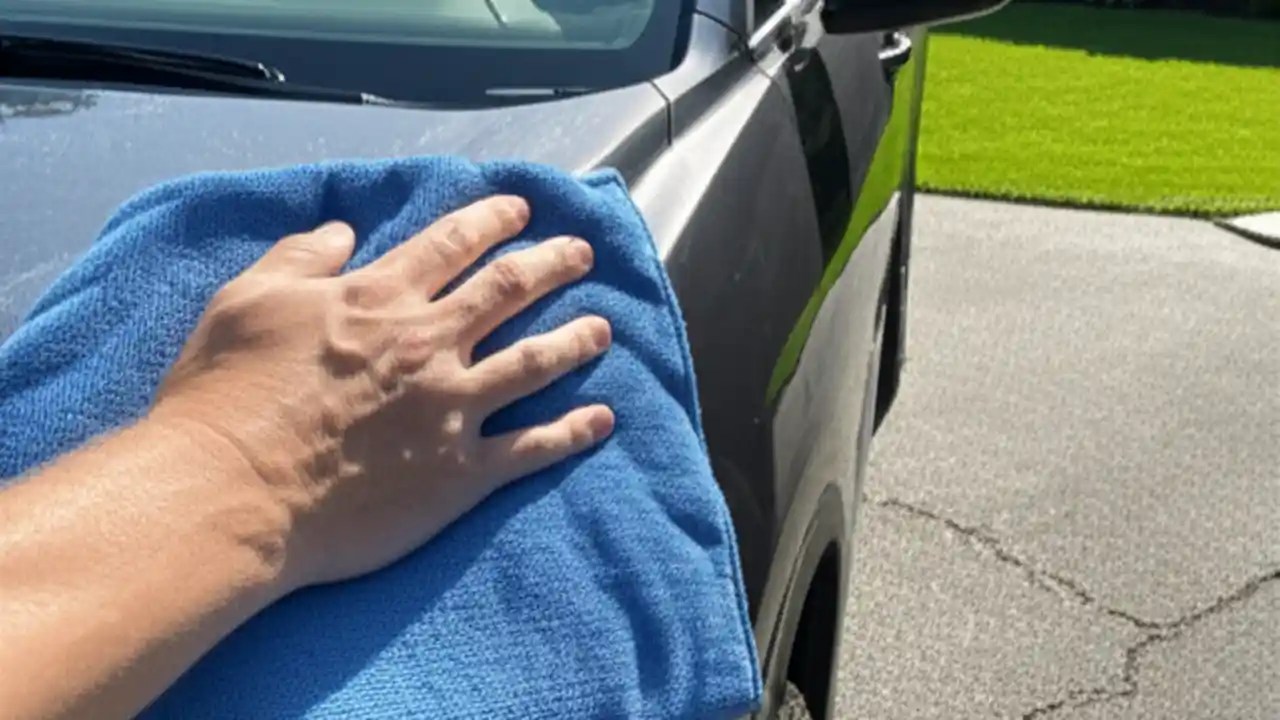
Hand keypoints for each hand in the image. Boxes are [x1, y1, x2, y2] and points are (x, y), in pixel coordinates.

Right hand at [152, 196, 614, 591]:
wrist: (231, 494)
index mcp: (379, 299)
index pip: (452, 245)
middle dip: (552, 265)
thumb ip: (298, 258)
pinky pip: (533, 446)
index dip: (492, 221)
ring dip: (575, 340)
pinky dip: (574, 432)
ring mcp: (452, 409)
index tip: (521, 211)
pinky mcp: (461, 473)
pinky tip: (603, 420)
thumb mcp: (246, 300)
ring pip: (536, 361)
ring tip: (603, 328)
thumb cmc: (226, 397)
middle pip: (508, 290)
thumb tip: (341, 231)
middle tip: (582, 253)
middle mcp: (428, 345)